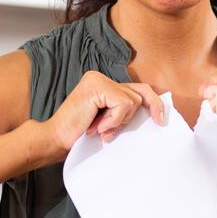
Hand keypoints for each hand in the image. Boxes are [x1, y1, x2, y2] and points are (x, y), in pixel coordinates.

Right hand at [47, 70, 167, 149]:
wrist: (56, 140)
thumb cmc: (80, 135)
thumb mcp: (108, 122)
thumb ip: (123, 113)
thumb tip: (152, 113)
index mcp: (103, 84)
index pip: (137, 89)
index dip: (153, 103)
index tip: (160, 119)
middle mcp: (100, 78)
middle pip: (141, 90)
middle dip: (151, 106)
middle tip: (159, 122)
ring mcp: (98, 80)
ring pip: (132, 100)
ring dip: (120, 121)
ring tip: (102, 130)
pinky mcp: (97, 87)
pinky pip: (123, 104)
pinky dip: (115, 120)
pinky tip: (98, 127)